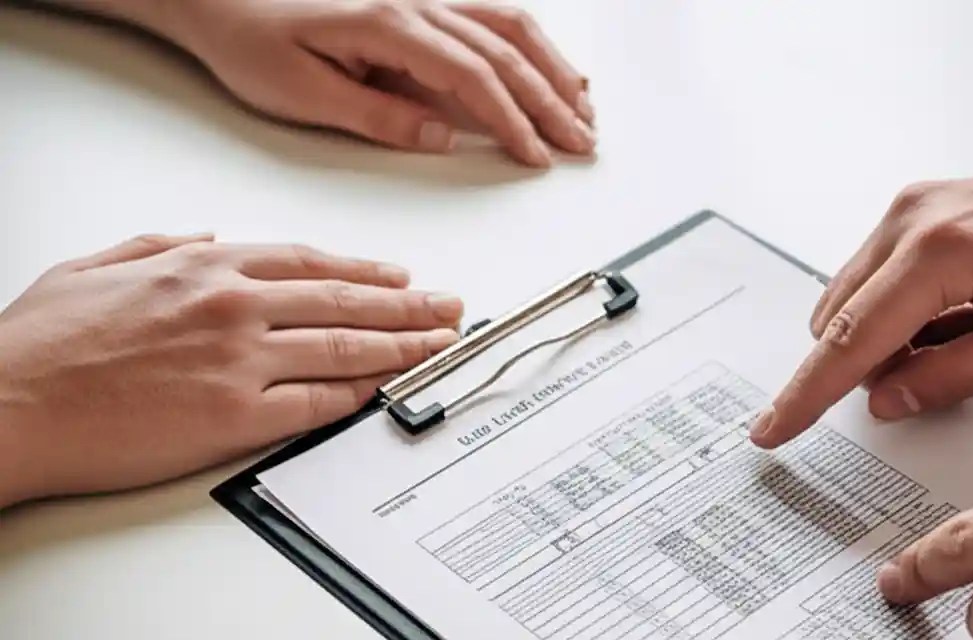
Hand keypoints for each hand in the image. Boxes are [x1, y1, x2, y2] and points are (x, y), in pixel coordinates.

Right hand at [0, 234, 461, 507]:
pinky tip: (388, 389)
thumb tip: (207, 238)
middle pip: (344, 302)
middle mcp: (232, 306)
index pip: (310, 262)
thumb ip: (159, 245)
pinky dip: (358, 394)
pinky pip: (315, 403)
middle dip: (407, 305)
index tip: (399, 276)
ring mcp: (238, 362)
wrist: (8, 405)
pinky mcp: (234, 418)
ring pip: (344, 348)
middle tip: (448, 308)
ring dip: (403, 346)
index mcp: (204, 266)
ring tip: (440, 345)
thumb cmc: (41, 345)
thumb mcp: (96, 266)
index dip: (365, 270)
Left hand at [167, 0, 593, 165]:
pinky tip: (550, 64)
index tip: (537, 155)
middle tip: (582, 142)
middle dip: (551, 99)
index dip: (513, 119)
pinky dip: (530, 41)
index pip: (473, 75)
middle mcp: (416, 0)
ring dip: (553, 66)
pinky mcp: (420, 0)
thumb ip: (378, 117)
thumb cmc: (252, 42)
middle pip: (505, 49)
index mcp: (388, 23)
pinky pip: (491, 13)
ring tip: (584, 107)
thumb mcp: (304, 94)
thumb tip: (441, 136)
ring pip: (509, 24)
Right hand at [750, 87, 972, 448]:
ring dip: (881, 338)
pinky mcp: (918, 207)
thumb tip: (886, 400)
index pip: (850, 341)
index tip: (771, 429)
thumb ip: (954, 377)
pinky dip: (894, 310)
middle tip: (925, 387)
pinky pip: (875, 274)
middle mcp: (912, 220)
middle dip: (860, 367)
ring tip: (964, 339)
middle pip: (838, 319)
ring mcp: (912, 207)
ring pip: (852, 297)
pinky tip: (955, 315)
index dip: (806, 395)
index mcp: (941, 253)